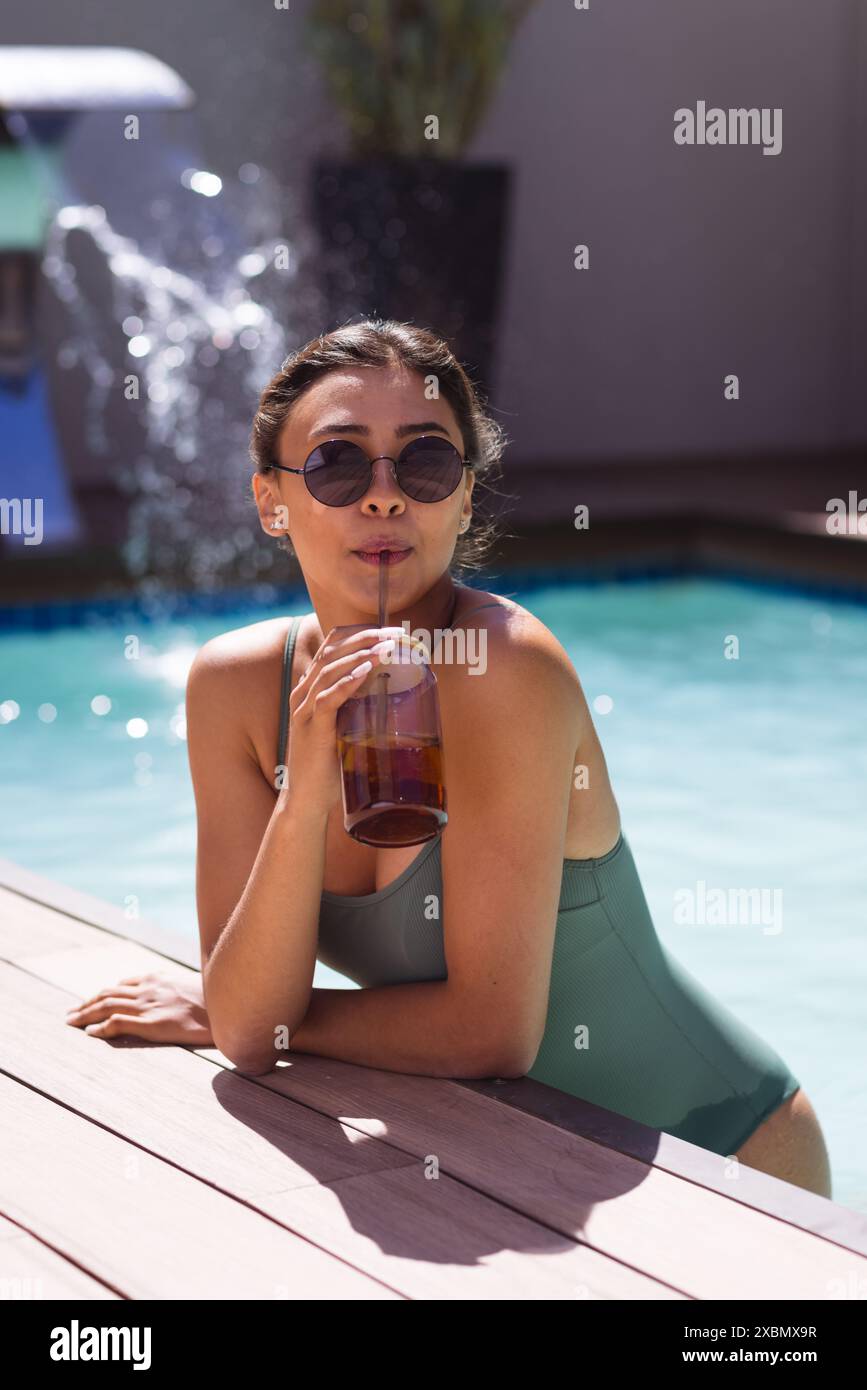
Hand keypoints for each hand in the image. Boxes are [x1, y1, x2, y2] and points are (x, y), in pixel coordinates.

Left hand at [64, 971, 212, 1044]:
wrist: (230, 1003)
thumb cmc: (217, 998)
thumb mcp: (193, 986)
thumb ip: (177, 989)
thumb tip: (176, 998)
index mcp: (157, 979)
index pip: (122, 985)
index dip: (103, 994)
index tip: (92, 1001)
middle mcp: (148, 989)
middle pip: (107, 994)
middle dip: (87, 1003)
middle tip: (71, 1013)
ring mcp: (149, 1005)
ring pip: (106, 1005)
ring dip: (85, 1014)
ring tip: (71, 1022)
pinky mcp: (152, 1023)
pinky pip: (117, 1023)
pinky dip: (101, 1027)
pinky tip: (90, 1034)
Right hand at [283, 624, 401, 816]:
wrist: (307, 799)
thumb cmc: (329, 764)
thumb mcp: (344, 726)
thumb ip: (356, 707)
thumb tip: (387, 691)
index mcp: (311, 690)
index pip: (330, 647)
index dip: (357, 632)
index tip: (387, 628)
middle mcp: (304, 694)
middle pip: (331, 651)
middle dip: (364, 637)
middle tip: (395, 632)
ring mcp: (305, 711)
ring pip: (329, 670)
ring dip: (360, 654)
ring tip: (387, 647)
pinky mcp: (312, 729)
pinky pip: (327, 699)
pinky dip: (347, 682)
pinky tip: (366, 671)